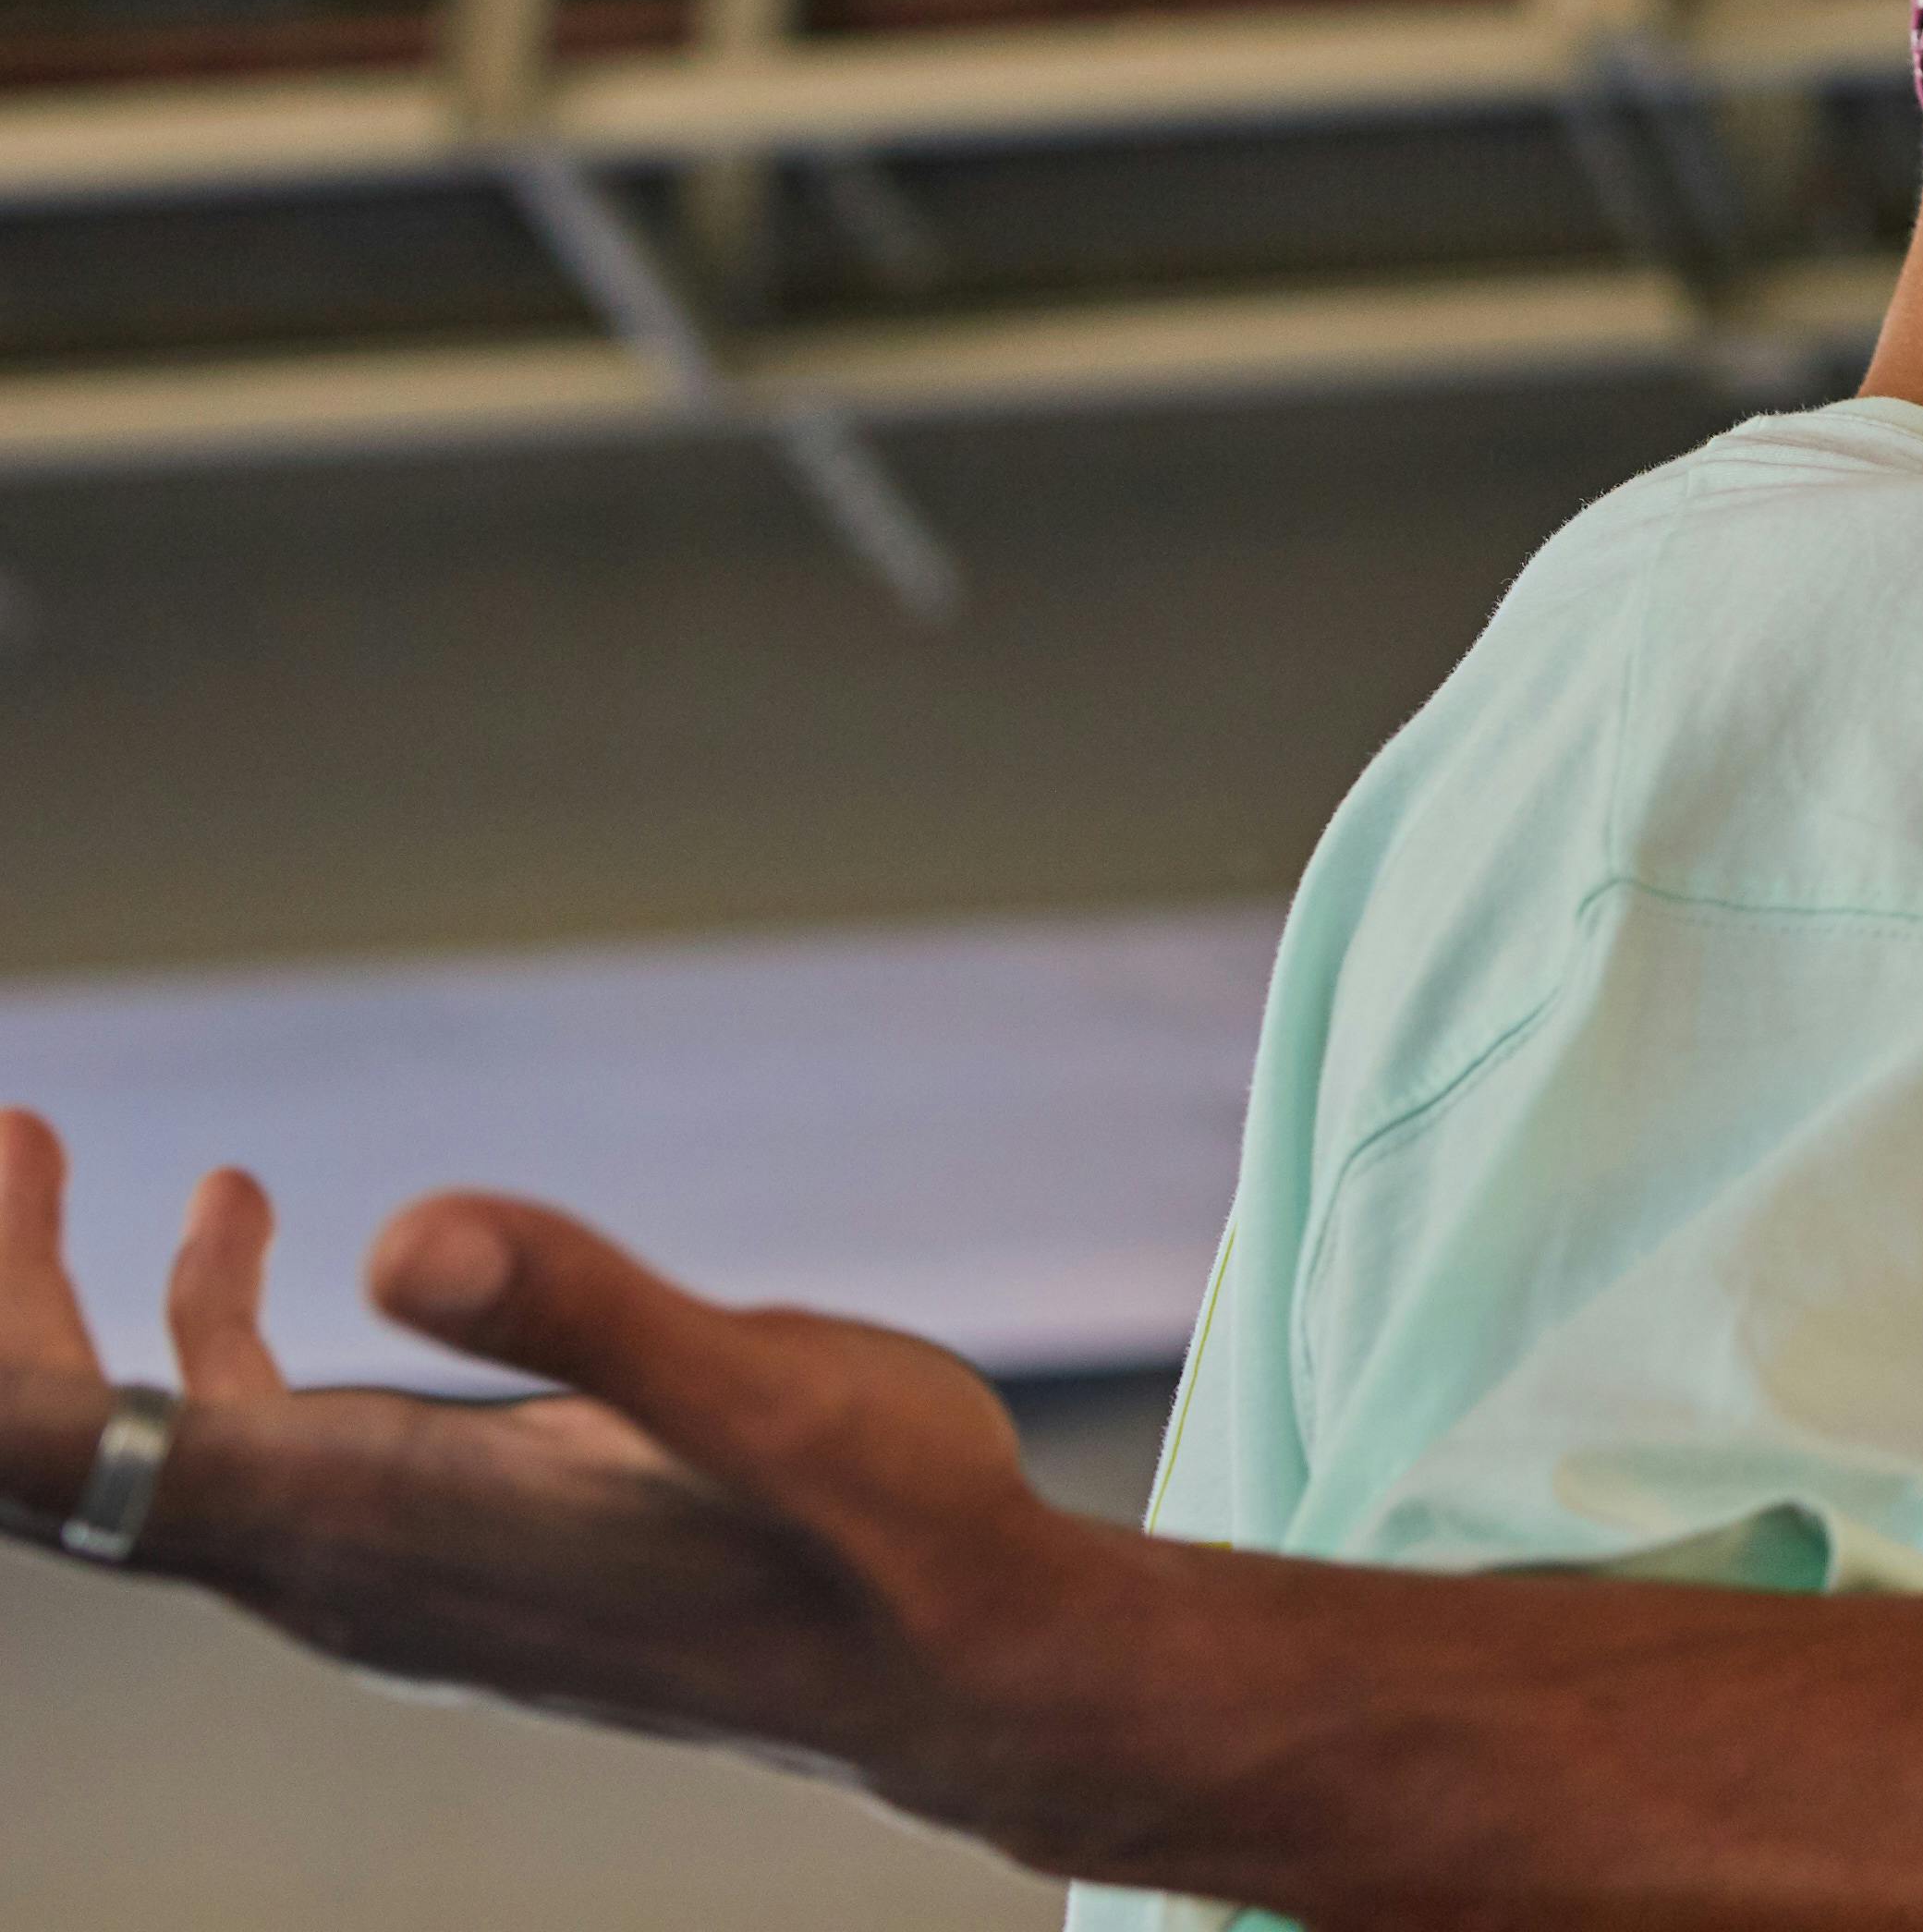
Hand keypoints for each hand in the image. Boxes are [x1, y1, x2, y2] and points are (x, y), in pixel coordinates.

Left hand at [1, 1107, 1122, 1844]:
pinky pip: (241, 1444)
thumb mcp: (771, 1398)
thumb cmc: (878, 1536)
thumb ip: (592, 1316)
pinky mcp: (428, 1540)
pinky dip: (198, 1328)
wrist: (951, 1669)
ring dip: (56, 1310)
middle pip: (56, 1459)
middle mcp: (333, 1564)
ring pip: (130, 1452)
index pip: (64, 1460)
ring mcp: (371, 1560)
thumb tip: (400, 1229)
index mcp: (368, 1524)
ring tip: (33, 1145)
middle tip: (3, 1130)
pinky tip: (244, 1221)